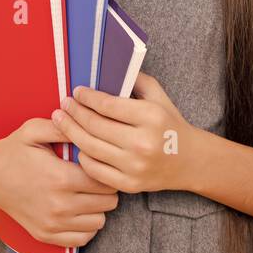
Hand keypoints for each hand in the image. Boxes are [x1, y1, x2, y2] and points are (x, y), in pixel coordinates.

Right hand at [0, 117, 119, 248]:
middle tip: (95, 177)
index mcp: (61, 178)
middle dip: (106, 188)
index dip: (107, 170)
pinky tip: (78, 210)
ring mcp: (52, 224)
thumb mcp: (35, 129)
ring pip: (99, 222)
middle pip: (108, 203)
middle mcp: (59, 205)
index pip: (106, 181)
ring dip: (98, 208)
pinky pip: (83, 238)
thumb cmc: (13, 150)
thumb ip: (64, 127)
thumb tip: (87, 123)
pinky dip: (86, 226)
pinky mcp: (45, 235)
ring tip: (87, 193)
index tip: (99, 164)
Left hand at [51, 72, 198, 194]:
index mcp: (150, 117)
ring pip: (90, 147)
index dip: (87, 98)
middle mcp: (142, 142)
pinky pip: (95, 170)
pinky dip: (83, 156)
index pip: (107, 105)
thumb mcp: (158, 97)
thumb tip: (106, 68)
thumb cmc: (170, 124)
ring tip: (61, 120)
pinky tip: (78, 145)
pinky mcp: (129, 185)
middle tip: (63, 104)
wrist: (190, 161)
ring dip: (71, 132)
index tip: (77, 92)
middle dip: (74, 112)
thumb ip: (135, 80)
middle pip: (94, 126)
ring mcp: (135, 166)